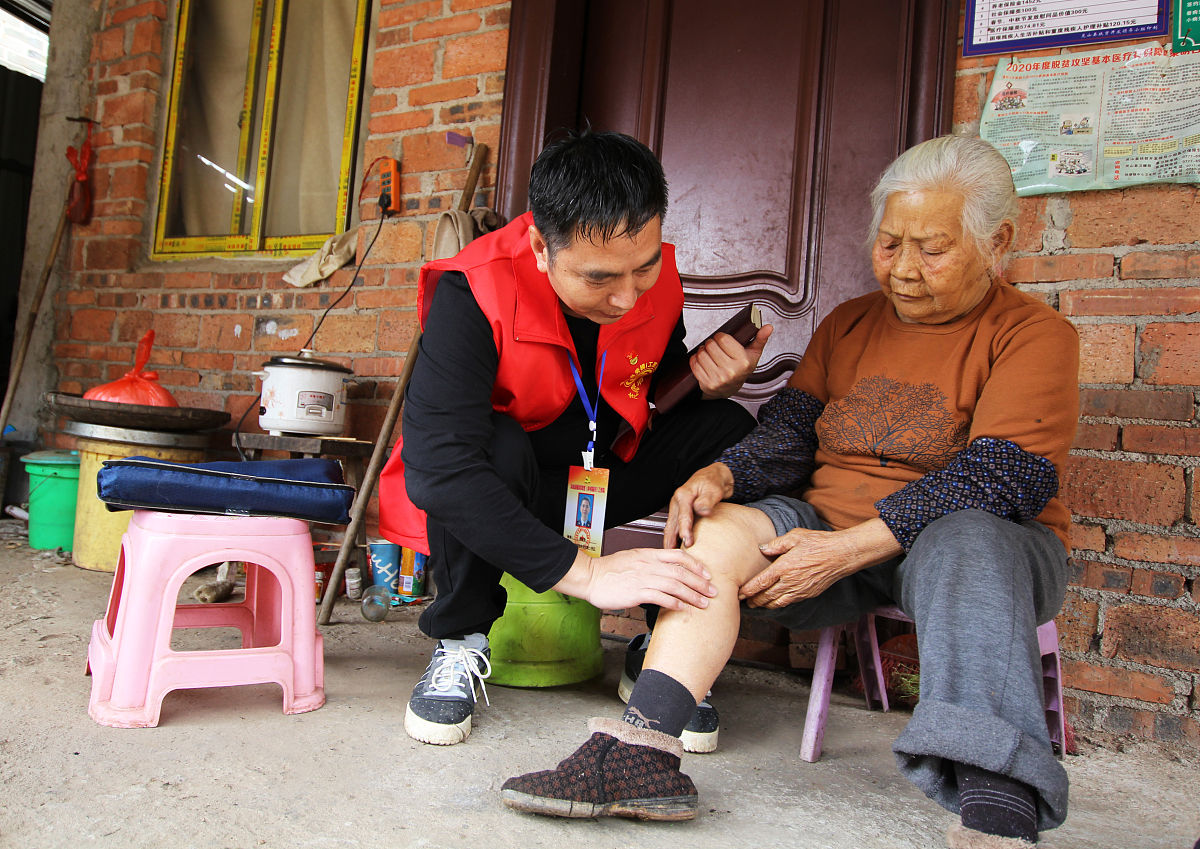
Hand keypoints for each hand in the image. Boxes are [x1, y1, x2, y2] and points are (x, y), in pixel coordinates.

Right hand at [553, 547, 717, 611]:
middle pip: (682, 572)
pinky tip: (682, 608)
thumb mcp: (632, 559)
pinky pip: (661, 597)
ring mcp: (643, 578)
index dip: (696, 564)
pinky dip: (675, 603)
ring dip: (693, 595)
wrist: (590, 577)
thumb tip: (664, 572)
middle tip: (713, 592)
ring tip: (703, 604)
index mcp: (648, 555)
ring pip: (676, 585)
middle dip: (700, 583)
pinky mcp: (637, 592)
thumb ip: (649, 563)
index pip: (678, 555)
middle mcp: (649, 564)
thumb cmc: (609, 571)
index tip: (706, 574)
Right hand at [664, 462, 733, 548]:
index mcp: (683, 495)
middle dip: (671, 539)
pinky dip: (673, 535)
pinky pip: (675, 525)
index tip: (688, 542)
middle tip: (672, 554)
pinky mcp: (681, 511)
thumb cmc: (713, 481)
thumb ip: (706, 500)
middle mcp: (677, 501)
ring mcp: (678, 506)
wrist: (715, 476)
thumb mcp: (713, 489)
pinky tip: (675, 545)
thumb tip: (702, 511)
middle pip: (672, 523)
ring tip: (670, 553)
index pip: (683, 516)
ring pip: (671, 525)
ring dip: (670, 539)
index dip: (685, 530)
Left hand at [693, 325, 773, 398]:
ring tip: (708, 353)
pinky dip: (695, 360)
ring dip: (702, 351)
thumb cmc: (741, 369)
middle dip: (711, 343)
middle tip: (714, 347)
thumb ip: (760, 339)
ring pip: (701, 354)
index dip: (720, 337)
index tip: (722, 340)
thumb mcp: (753, 354)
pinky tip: (703, 361)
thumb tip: (768, 327)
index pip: (723, 339)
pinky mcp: (708, 384)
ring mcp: (719, 379)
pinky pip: (695, 364)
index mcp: (744, 361)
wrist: (729, 389)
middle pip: (711, 345)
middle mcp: (731, 371)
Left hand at [739, 520, 901, 607]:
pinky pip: (788, 602)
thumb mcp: (795, 536)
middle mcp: (790, 582)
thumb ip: (776, 544)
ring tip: (755, 604)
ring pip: (777, 603)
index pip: (760, 583)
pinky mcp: (808, 594)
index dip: (747, 590)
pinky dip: (778, 604)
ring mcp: (800, 590)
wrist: (841, 555)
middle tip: (743, 601)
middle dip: (753, 601)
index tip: (738, 593)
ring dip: (764, 605)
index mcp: (784, 567)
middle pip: (766, 597)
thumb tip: (762, 549)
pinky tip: (774, 602)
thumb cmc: (818, 542)